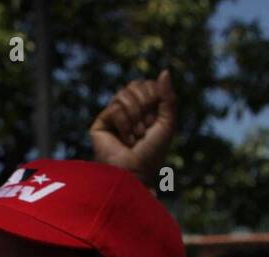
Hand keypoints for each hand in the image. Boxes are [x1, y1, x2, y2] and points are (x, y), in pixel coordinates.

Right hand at [89, 70, 177, 186]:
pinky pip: (114, 108)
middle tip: (146, 129)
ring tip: (136, 136)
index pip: (148, 84)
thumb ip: (168, 97)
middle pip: (135, 85)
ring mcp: (112, 115)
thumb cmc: (152, 152)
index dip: (155, 98)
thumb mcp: (167, 122)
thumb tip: (164, 71)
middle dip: (145, 106)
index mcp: (142, 106)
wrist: (136, 172)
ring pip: (123, 94)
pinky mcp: (100, 123)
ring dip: (135, 116)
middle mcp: (126, 108)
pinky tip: (125, 140)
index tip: (155, 121)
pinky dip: (125, 124)